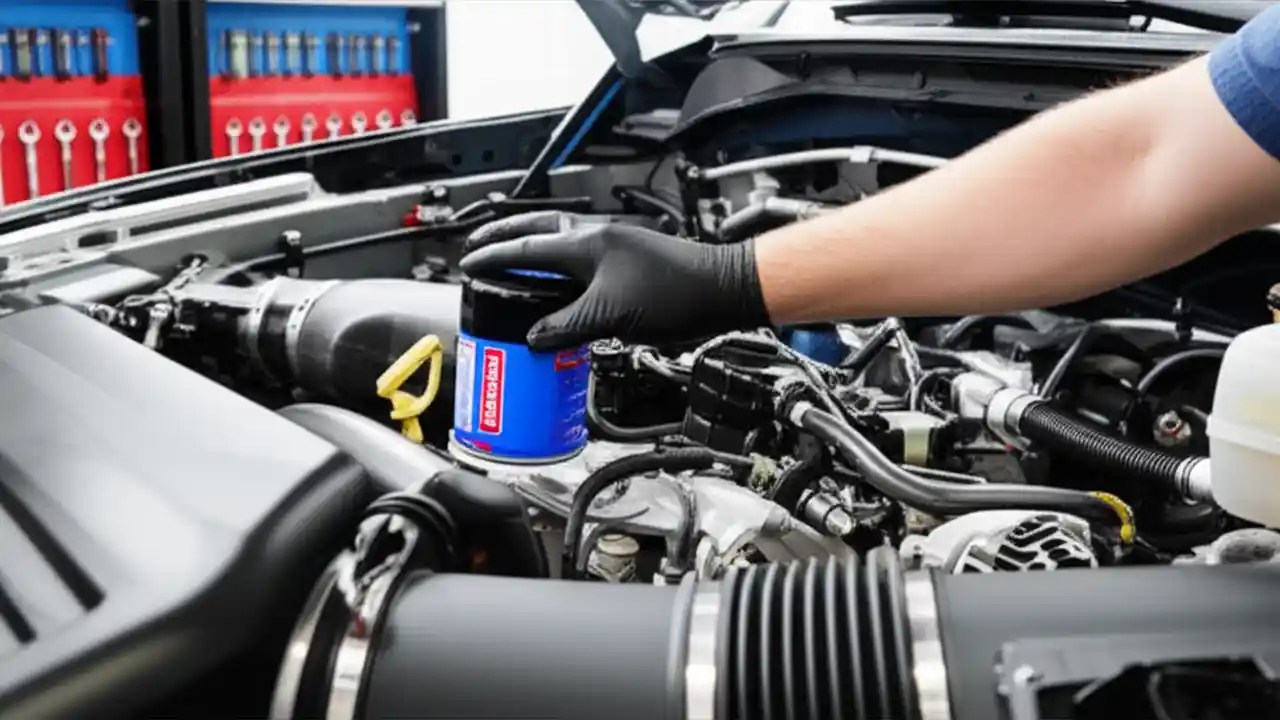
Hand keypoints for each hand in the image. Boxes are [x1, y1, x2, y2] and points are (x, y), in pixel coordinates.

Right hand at [460, 211, 769, 349]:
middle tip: (481, 248)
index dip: (494, 257)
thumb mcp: (612, 317)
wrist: (723, 290)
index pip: (527, 246)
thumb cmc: (677, 295)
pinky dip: (560, 270)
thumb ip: (568, 327)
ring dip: (533, 252)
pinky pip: (582, 262)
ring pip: (561, 244)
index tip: (469, 264)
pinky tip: (559, 289)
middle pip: (540, 231)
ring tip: (512, 266)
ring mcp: (616, 248)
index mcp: (588, 244)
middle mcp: (599, 239)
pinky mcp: (631, 263)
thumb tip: (536, 338)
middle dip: (506, 238)